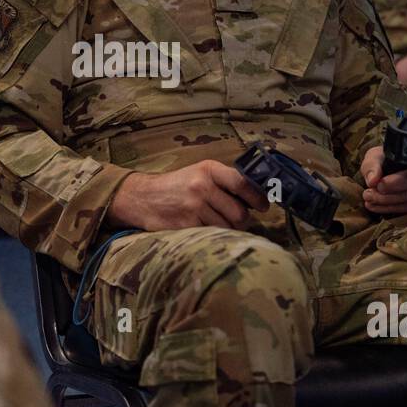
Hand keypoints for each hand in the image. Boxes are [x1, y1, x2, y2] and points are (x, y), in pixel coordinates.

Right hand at [107, 160, 270, 231]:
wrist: (142, 197)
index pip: (243, 184)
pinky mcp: (185, 225)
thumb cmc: (177, 186)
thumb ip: (225, 182)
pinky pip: (211, 236)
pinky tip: (204, 230)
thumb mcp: (200, 173)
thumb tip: (257, 198)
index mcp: (209, 170)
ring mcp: (193, 207)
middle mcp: (202, 186)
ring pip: (227, 228)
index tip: (263, 207)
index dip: (258, 199)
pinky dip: (212, 237)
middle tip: (237, 221)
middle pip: (240, 213)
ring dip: (228, 231)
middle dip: (243, 221)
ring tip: (217, 225)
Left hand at [358, 145, 406, 215]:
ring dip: (389, 204)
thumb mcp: (377, 156)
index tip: (380, 185)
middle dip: (389, 195)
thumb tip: (372, 180)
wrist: (393, 165)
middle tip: (369, 194)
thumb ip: (373, 165)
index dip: (399, 181)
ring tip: (370, 200)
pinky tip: (378, 206)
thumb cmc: (389, 159)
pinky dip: (393, 209)